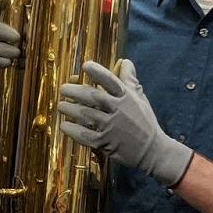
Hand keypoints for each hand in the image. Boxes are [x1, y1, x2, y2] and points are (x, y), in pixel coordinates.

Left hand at [57, 58, 191, 186]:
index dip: (98, 72)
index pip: (111, 81)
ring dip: (70, 109)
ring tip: (60, 105)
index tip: (85, 66)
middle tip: (63, 89)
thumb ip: (130, 81)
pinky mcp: (105, 143)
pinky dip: (72, 130)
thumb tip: (125, 62)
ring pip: (86, 115)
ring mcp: (111, 128)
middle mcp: (118, 111)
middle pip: (94, 97)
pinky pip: (85, 135)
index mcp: (126, 98)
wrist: (152, 151)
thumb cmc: (144, 122)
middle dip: (76, 91)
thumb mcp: (139, 99)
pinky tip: (64, 125)